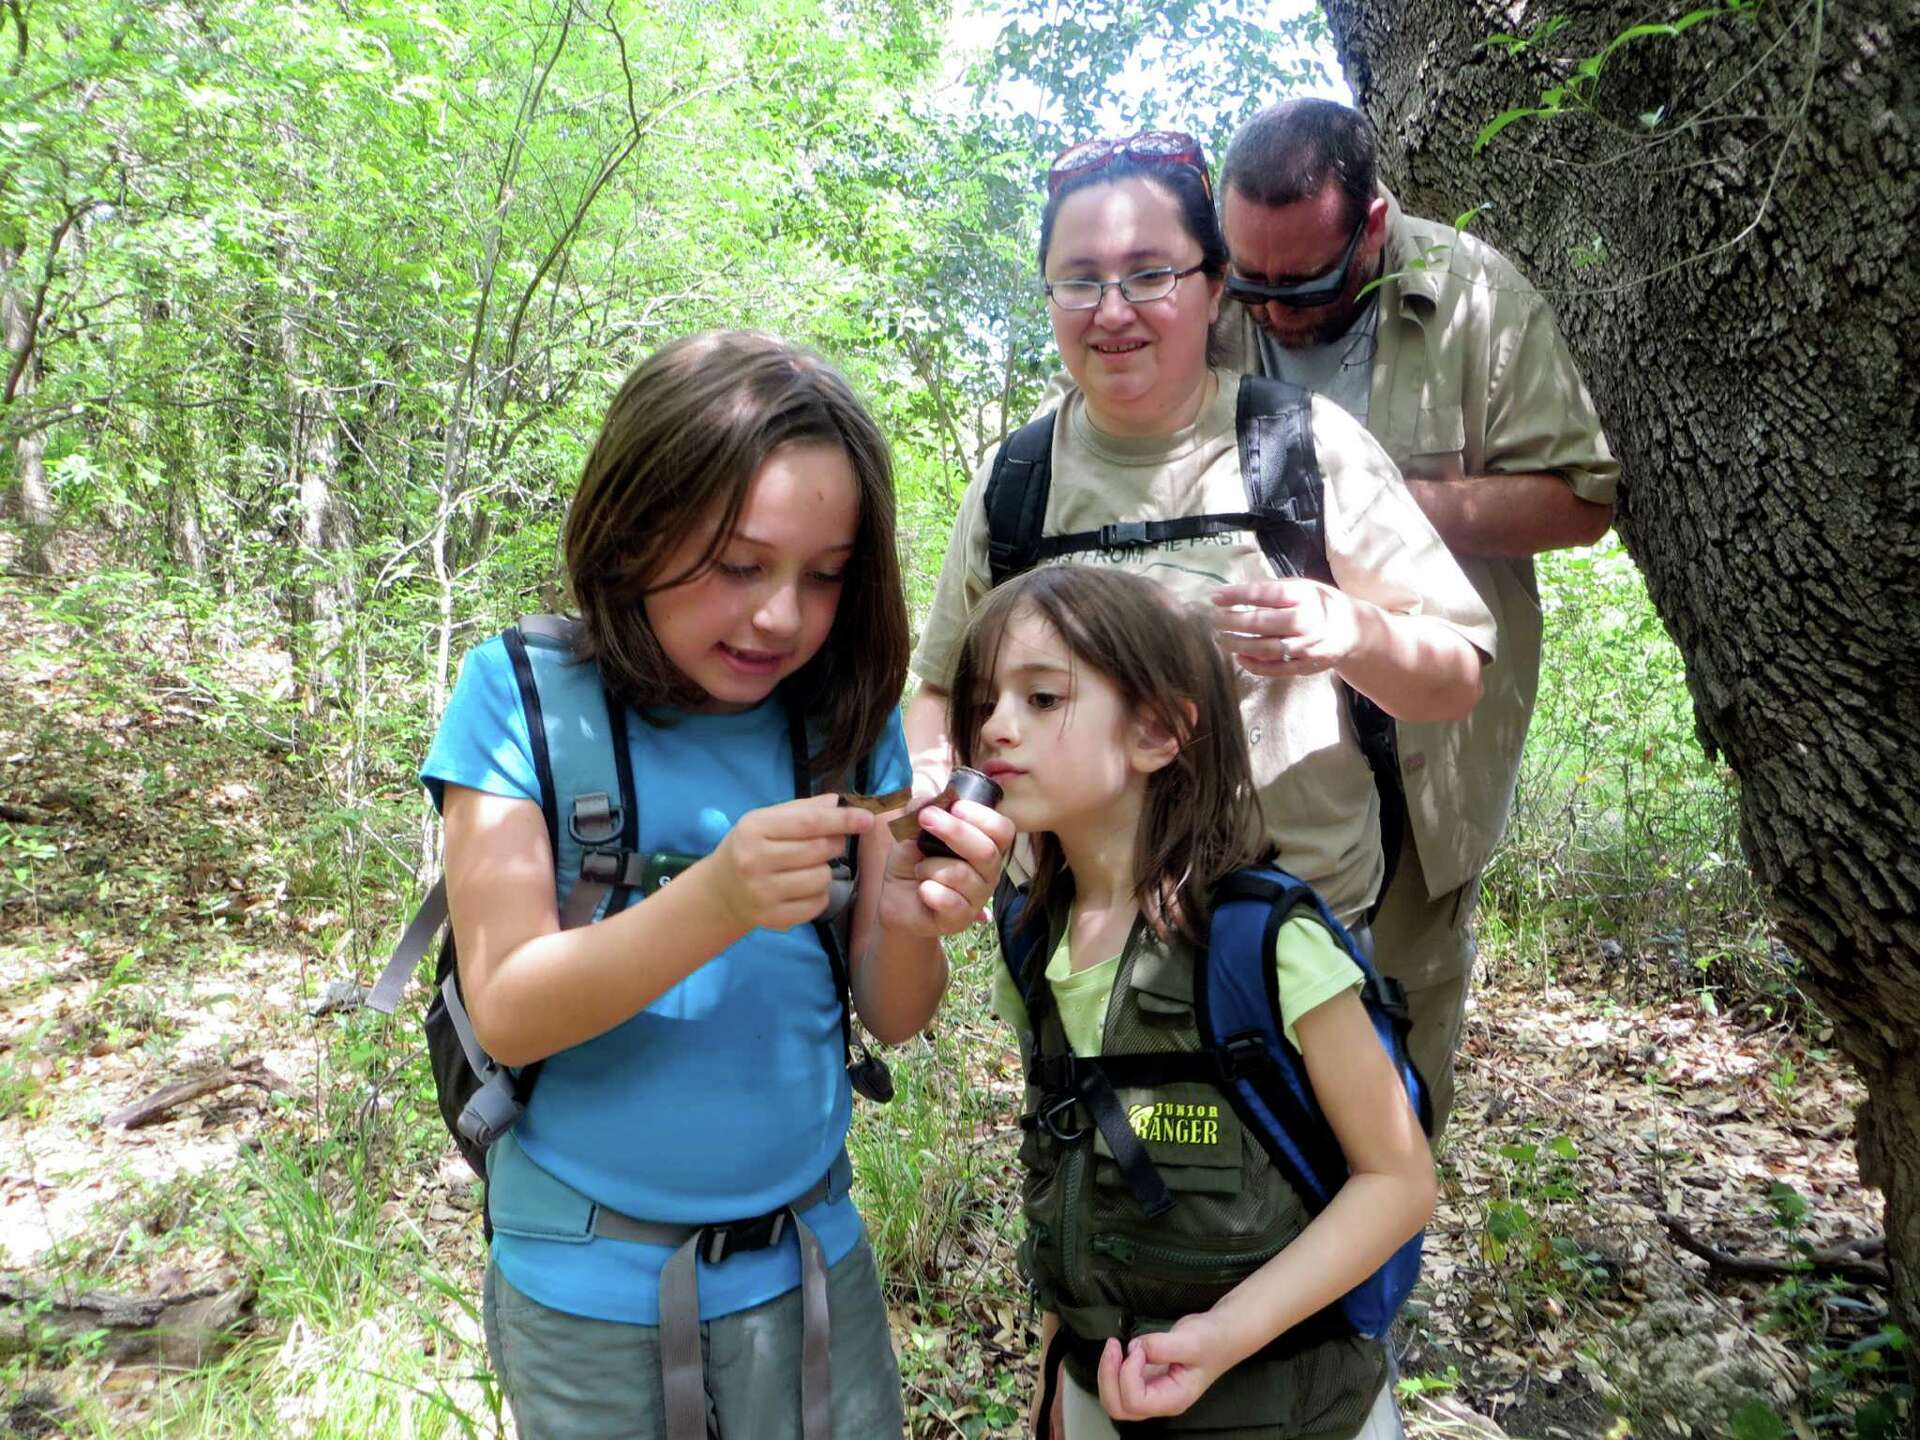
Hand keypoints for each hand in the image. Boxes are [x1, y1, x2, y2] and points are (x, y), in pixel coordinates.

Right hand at [700, 793, 872, 933]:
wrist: (720, 891)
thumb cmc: (749, 847)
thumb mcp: (766, 820)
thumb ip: (802, 809)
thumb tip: (836, 802)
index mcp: (754, 829)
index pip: (809, 822)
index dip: (842, 820)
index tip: (868, 818)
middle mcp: (755, 861)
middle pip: (819, 850)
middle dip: (834, 844)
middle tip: (828, 843)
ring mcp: (763, 893)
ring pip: (822, 879)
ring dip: (826, 871)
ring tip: (809, 867)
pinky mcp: (773, 918)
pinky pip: (817, 904)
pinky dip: (820, 895)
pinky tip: (804, 888)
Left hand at [876, 798, 1012, 936]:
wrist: (898, 901)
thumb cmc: (914, 861)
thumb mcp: (911, 831)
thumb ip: (920, 812)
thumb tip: (926, 800)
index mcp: (984, 845)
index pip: (1002, 829)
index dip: (981, 815)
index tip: (954, 806)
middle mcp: (988, 871)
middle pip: (986, 850)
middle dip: (954, 831)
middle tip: (926, 819)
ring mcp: (977, 897)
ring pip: (961, 874)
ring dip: (930, 866)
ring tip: (920, 870)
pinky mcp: (961, 919)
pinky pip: (950, 901)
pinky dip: (929, 891)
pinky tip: (923, 891)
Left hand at [1094, 1313, 1231, 1421]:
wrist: (1220, 1333)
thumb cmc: (1212, 1340)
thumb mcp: (1192, 1341)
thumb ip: (1162, 1347)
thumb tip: (1136, 1349)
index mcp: (1173, 1399)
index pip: (1136, 1401)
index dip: (1128, 1374)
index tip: (1140, 1349)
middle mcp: (1159, 1400)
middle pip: (1118, 1407)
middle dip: (1108, 1377)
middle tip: (1114, 1346)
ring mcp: (1151, 1391)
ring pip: (1114, 1397)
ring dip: (1107, 1372)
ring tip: (1114, 1346)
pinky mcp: (1145, 1378)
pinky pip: (1118, 1382)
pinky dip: (1111, 1367)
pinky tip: (1120, 1348)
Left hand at [1211, 580, 1361, 678]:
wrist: (1354, 631)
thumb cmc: (1320, 604)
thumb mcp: (1304, 587)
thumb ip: (1275, 589)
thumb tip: (1236, 592)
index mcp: (1305, 596)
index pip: (1266, 594)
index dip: (1237, 595)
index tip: (1215, 596)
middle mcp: (1307, 621)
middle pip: (1261, 623)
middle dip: (1231, 621)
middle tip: (1213, 619)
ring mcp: (1306, 646)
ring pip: (1264, 648)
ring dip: (1237, 644)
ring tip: (1221, 637)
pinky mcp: (1305, 666)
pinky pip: (1274, 668)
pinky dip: (1253, 664)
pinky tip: (1239, 657)